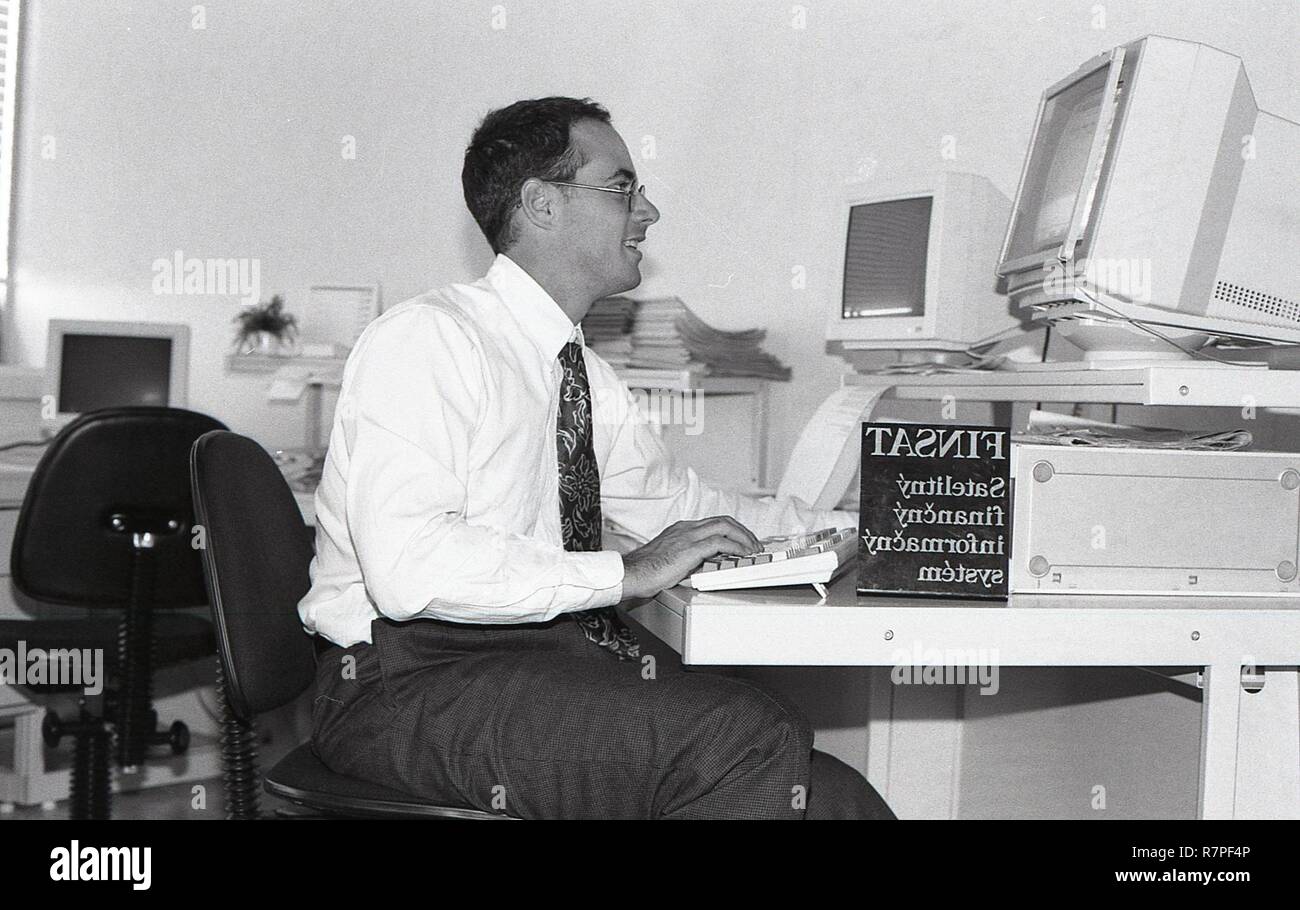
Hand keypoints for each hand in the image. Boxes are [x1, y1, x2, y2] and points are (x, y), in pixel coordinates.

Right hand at [621, 516, 760, 599]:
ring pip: (725, 526)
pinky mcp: (690, 548)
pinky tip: (743, 553)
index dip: (732, 530)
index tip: (743, 540)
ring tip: (753, 549)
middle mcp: (686, 528)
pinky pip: (720, 542)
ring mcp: (688, 536)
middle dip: (743, 531)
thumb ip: (687, 555)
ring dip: (744, 537)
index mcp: (682, 529)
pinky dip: (736, 546)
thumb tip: (703, 563)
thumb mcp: (671, 558)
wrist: (633, 574)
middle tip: (754, 544)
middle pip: (723, 520)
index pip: (713, 522)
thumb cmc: (647, 570)